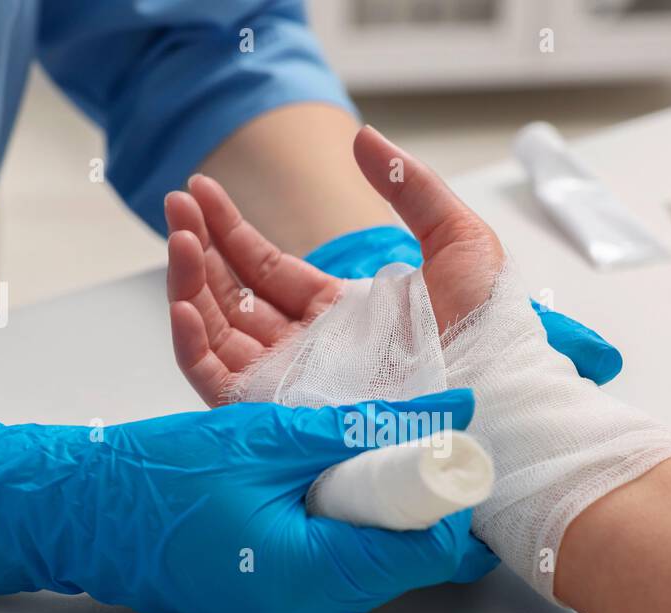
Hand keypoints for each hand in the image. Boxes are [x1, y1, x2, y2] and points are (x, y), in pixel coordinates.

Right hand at [0, 391, 496, 612]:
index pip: (424, 552)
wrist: (82, 513)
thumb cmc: (155, 477)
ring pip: (367, 571)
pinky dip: (334, 535)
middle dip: (408, 503)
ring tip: (339, 465)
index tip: (450, 454)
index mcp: (306, 578)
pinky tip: (308, 496)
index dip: (447, 498)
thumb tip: (447, 412)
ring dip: (370, 516)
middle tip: (394, 446)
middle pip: (400, 563)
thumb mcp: (267, 437)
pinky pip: (329, 578)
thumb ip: (367, 426)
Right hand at [166, 126, 620, 405]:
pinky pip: (217, 382)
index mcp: (339, 314)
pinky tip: (182, 302)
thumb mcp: (458, 241)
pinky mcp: (279, 414)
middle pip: (233, 297)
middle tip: (176, 203)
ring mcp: (289, 383)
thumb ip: (412, 188)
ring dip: (189, 283)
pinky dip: (192, 346)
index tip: (201, 191)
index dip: (230, 230)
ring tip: (177, 236)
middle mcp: (307, 349)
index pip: (266, 270)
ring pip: (217, 333)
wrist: (494, 393)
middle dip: (200, 247)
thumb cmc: (488, 330)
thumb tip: (364, 139)